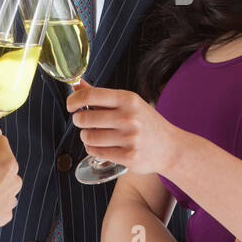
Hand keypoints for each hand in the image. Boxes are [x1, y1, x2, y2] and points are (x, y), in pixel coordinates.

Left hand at [65, 80, 181, 174]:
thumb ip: (101, 95)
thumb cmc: (146, 123)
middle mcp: (129, 117)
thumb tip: (77, 85)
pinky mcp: (128, 157)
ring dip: (85, 136)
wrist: (170, 147)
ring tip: (93, 134)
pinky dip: (92, 148)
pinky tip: (99, 145)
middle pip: (85, 118)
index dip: (74, 100)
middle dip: (79, 120)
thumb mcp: (128, 103)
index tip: (71, 105)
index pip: (91, 95)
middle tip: (83, 121)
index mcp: (128, 99)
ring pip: (88, 136)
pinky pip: (96, 152)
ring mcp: (129, 138)